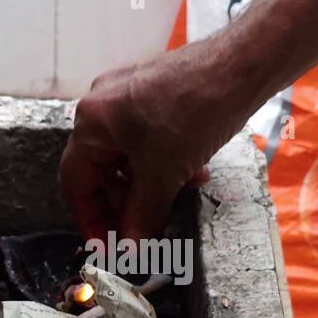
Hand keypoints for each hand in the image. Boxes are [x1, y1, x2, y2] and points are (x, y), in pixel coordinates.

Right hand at [59, 46, 239, 241]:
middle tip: (142, 231)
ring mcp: (130, 97)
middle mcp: (104, 105)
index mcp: (92, 121)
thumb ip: (142, 216)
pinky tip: (191, 175)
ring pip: (128, 158)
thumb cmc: (194, 111)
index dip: (90, 219)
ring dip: (148, 187)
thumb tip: (129, 252)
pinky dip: (163, 165)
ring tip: (175, 202)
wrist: (242, 66)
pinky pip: (149, 142)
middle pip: (101, 170)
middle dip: (124, 204)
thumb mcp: (164, 173)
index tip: (108, 247)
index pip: (76, 182)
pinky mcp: (156, 95)